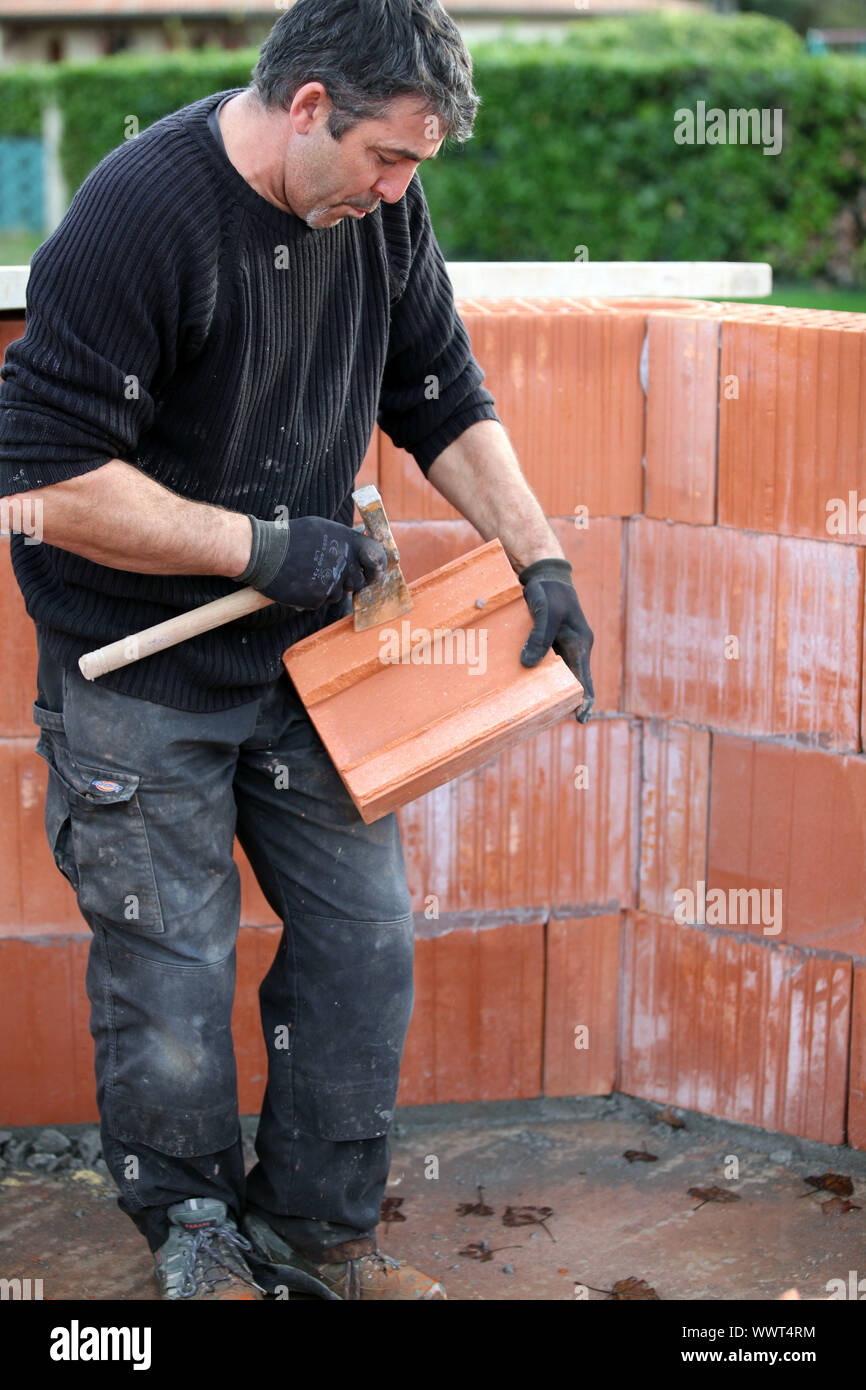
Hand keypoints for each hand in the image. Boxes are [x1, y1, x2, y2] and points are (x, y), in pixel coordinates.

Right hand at [237, 514, 386, 609]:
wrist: (264, 552)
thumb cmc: (291, 537)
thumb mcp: (323, 529)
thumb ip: (345, 540)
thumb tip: (363, 551)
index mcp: (348, 541)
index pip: (377, 556)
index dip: (377, 567)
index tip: (372, 572)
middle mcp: (344, 562)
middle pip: (359, 581)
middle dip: (348, 581)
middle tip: (331, 574)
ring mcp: (332, 581)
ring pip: (340, 593)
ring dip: (328, 588)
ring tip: (308, 573)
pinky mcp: (319, 597)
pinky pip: (323, 600)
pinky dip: (313, 595)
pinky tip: (300, 582)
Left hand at [518, 557, 593, 721]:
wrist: (544, 573)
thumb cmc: (549, 591)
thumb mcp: (546, 613)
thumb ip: (539, 638)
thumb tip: (528, 665)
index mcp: (580, 644)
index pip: (585, 679)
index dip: (584, 702)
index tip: (580, 719)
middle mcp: (574, 648)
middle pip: (572, 681)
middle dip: (565, 701)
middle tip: (551, 720)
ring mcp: (562, 645)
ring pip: (557, 673)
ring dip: (550, 688)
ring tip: (537, 710)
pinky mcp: (549, 641)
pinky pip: (545, 662)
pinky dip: (537, 673)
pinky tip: (523, 683)